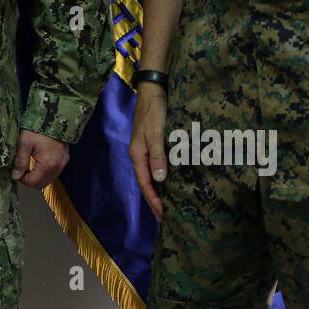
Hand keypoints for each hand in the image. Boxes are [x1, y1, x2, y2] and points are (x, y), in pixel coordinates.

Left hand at [11, 130, 68, 188]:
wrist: (56, 114)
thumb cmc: (38, 127)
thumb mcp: (25, 142)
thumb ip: (20, 161)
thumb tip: (15, 176)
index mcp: (47, 164)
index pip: (33, 182)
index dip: (22, 179)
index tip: (15, 171)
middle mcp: (57, 167)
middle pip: (42, 184)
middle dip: (30, 180)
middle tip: (21, 170)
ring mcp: (63, 163)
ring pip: (49, 179)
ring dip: (38, 176)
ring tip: (29, 165)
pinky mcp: (65, 158)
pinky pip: (54, 171)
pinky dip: (45, 171)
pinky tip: (38, 161)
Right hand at [129, 83, 167, 221]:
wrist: (153, 90)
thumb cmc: (153, 112)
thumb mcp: (155, 133)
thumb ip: (157, 155)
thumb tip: (160, 179)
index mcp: (137, 154)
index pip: (145, 183)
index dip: (154, 200)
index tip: (164, 216)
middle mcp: (140, 154)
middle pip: (147, 182)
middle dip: (155, 200)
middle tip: (166, 218)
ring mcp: (146, 149)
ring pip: (152, 175)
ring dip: (159, 191)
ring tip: (169, 205)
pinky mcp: (154, 144)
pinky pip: (157, 166)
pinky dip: (163, 178)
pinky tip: (170, 183)